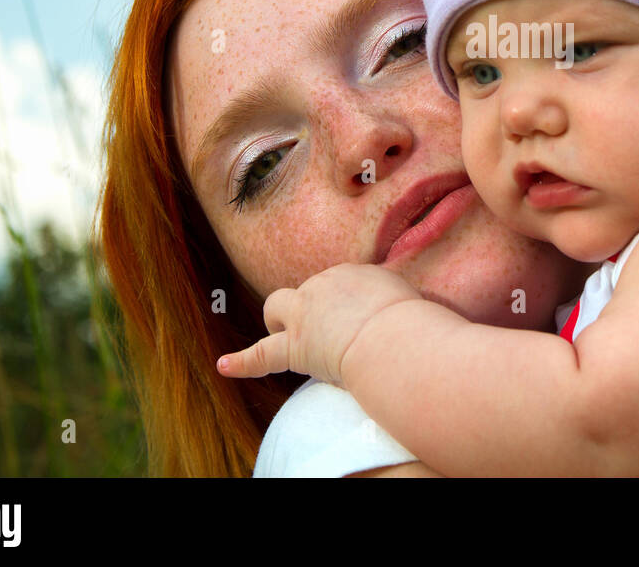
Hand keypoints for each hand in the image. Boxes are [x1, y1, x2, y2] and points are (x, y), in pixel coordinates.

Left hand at [217, 263, 421, 386]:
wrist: (394, 336)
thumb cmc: (413, 323)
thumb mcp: (411, 297)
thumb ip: (400, 299)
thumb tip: (412, 310)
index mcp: (354, 272)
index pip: (339, 285)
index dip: (346, 305)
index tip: (364, 320)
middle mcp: (325, 285)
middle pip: (308, 291)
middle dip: (311, 307)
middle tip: (329, 329)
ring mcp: (305, 313)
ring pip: (276, 308)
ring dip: (278, 322)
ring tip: (285, 338)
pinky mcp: (295, 346)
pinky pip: (262, 354)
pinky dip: (242, 362)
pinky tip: (224, 367)